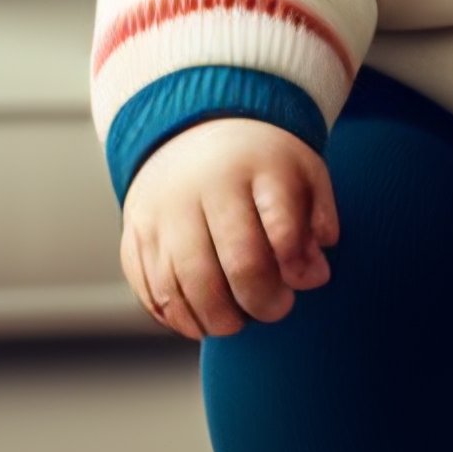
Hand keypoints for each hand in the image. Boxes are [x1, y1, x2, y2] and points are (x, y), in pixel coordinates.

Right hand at [120, 117, 336, 338]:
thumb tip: (312, 275)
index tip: (303, 278)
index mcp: (254, 168)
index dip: (298, 266)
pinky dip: (176, 318)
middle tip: (274, 309)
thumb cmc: (258, 166)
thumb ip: (318, 219)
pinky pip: (150, 290)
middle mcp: (201, 188)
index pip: (283, 228)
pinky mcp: (134, 235)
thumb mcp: (302, 173)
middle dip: (262, 302)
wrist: (191, 130)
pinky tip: (200, 319)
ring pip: (187, 285)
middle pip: (237, 263)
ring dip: (217, 319)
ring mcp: (161, 213)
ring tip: (236, 321)